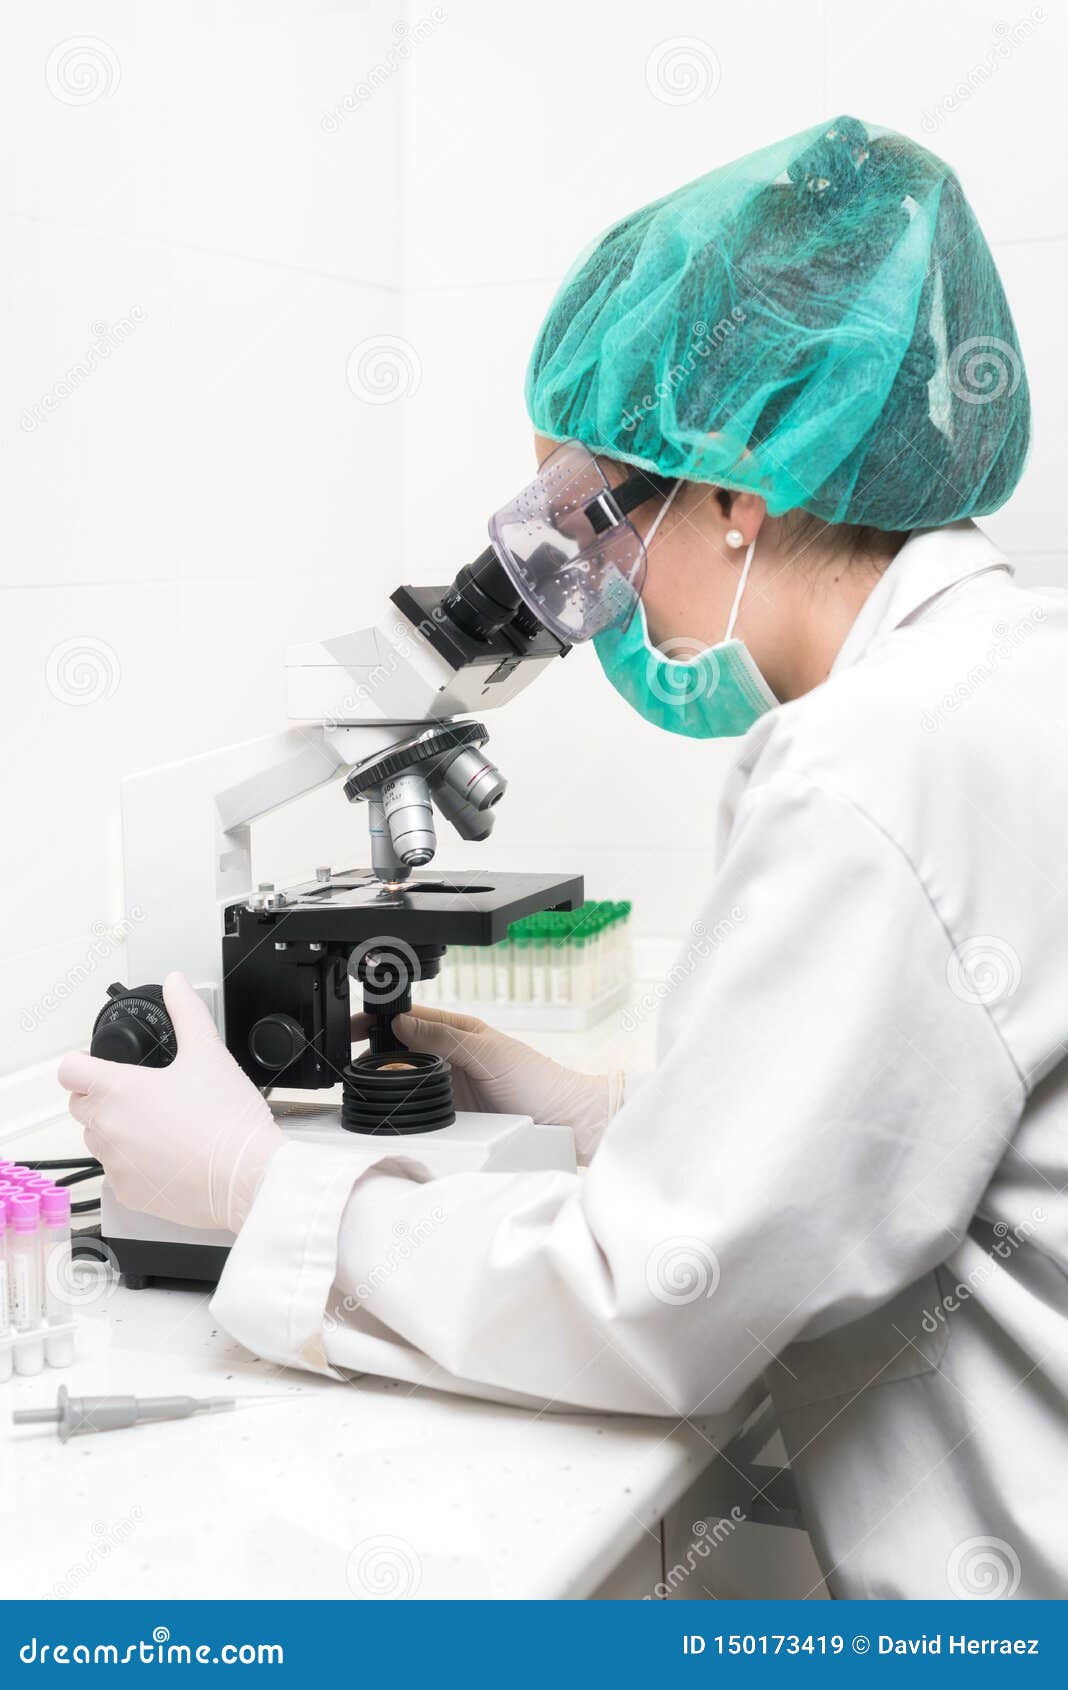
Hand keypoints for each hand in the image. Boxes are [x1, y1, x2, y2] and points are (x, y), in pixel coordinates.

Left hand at [59, 974, 286, 1232]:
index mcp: (118, 1090)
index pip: (69, 1071)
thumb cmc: (227, 1121)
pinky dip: (134, 1164)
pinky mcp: (128, 1194)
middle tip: (140, 1093)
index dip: (81, 1062)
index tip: (96, 1063)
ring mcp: (115, 1165)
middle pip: (80, 1105)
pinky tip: (168, 1156)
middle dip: (100, 1096)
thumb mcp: (208, 1053)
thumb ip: (187, 1012)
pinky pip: (117, 1173)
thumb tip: (177, 984)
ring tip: (159, 1125)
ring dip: (115, 1130)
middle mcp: (107, 1129)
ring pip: (98, 1140)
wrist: (246, 1176)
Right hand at [352, 1005, 622, 1163]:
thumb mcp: (488, 1051)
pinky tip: (390, 1106)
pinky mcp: (451, 1114)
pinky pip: (417, 1106)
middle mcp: (451, 1056)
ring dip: (386, 1080)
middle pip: (402, 1049)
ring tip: (365, 1082)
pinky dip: (401, 1105)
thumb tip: (402, 1023)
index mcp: (460, 1031)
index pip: (412, 1018)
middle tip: (350, 1058)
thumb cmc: (537, 1080)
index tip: (356, 1024)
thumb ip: (444, 1036)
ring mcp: (450, 1086)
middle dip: (376, 1051)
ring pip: (406, 1079)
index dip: (382, 1019)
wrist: (564, 1122)